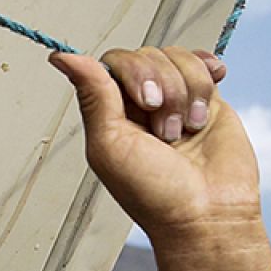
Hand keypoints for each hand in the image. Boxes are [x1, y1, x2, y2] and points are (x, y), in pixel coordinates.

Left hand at [50, 47, 259, 242]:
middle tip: (167, 131)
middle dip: (162, 87)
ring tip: (186, 131)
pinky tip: (208, 96)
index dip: (132, 72)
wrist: (207, 215)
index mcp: (109, 112)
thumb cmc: (154, 193)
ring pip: (178, 58)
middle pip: (147, 56)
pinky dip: (207, 73)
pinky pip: (204, 65)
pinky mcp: (207, 101)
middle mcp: (139, 102)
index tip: (144, 102)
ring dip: (186, 92)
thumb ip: (93, 96)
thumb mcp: (110, 144)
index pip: (113, 62)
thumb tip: (61, 56)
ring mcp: (174, 99)